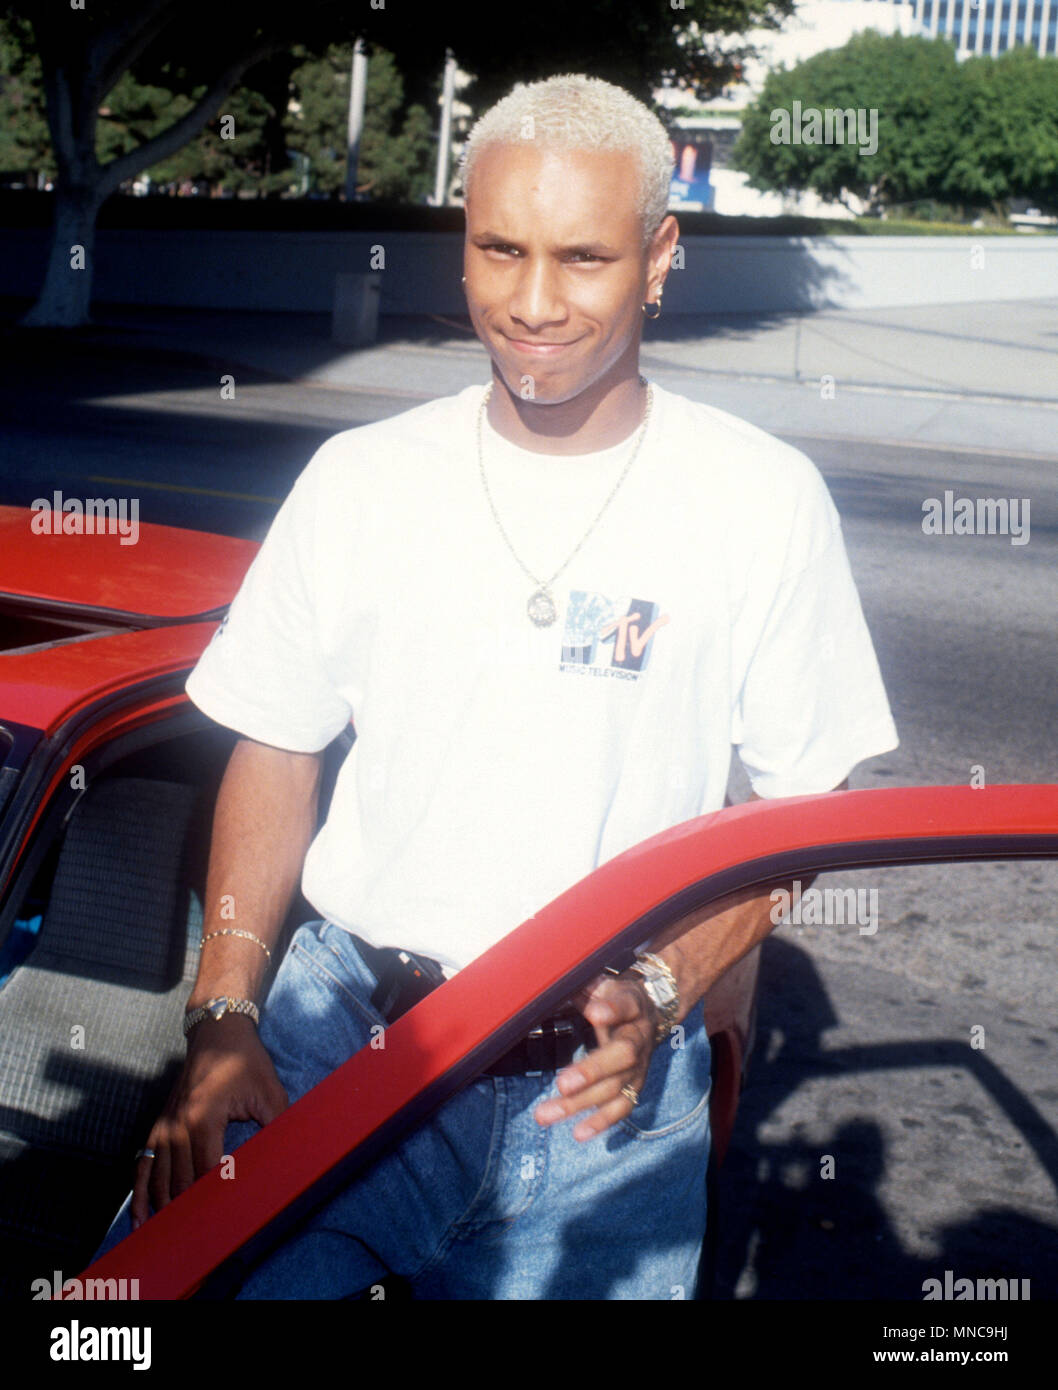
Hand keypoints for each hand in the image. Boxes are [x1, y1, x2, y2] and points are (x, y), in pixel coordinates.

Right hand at [130, 1014, 287, 1227]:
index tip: (225, 1222)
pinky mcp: (159, 1125)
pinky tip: (141, 1216)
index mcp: (204, 1119)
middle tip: (204, 1238)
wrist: (218, 1031)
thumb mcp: (271, 1092)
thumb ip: (278, 1127)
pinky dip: (141, 1192)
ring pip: (160, 1180)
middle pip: (181, 1184)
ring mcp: (164, 1126)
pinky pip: (144, 1165)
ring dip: (165, 1210)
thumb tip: (289, 1156)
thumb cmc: (246, 1061)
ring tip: (172, 1237)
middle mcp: (177, 1126)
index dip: (216, 1201)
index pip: (207, 1174)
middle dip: (191, 1212)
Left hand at [533, 971, 660, 1141]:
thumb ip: (583, 985)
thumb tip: (550, 981)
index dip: (612, 1009)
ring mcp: (640, 1066)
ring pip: (615, 1087)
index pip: (625, 1005)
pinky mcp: (636, 1086)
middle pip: (622, 1055)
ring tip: (546, 1114)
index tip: (594, 1012)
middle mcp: (639, 1037)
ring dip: (582, 1104)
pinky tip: (577, 1133)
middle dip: (592, 1071)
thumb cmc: (616, 997)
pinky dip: (601, 1121)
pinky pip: (622, 1107)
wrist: (654, 1012)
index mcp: (632, 1005)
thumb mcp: (604, 983)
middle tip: (561, 1084)